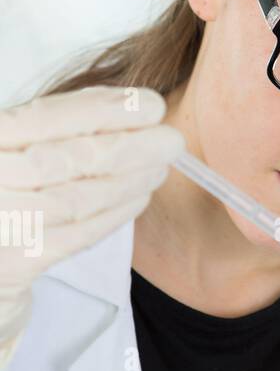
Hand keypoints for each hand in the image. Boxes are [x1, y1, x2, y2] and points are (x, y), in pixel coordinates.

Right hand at [0, 85, 185, 367]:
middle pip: (64, 161)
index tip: (152, 105)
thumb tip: (125, 103)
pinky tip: (139, 200)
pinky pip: (74, 238)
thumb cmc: (4, 192)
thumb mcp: (14, 149)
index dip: (103, 110)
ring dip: (127, 183)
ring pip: (75, 201)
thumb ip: (53, 127)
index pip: (44, 118)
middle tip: (172, 142)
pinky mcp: (13, 266)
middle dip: (128, 148)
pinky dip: (112, 217)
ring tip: (160, 169)